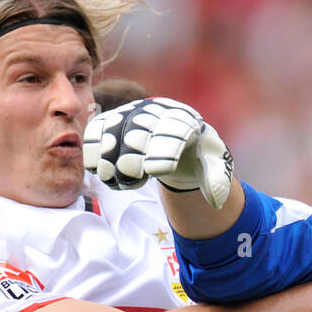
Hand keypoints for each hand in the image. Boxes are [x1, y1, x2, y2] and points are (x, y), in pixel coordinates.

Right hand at [84, 97, 233, 207]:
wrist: (178, 142)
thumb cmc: (197, 157)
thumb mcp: (213, 168)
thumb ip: (216, 182)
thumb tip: (216, 200)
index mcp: (185, 120)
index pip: (171, 132)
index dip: (161, 151)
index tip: (153, 171)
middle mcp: (157, 111)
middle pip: (137, 131)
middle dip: (131, 160)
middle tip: (134, 180)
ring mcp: (134, 113)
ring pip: (112, 131)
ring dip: (110, 159)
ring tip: (119, 180)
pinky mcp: (115, 119)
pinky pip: (96, 131)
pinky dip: (95, 152)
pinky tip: (102, 171)